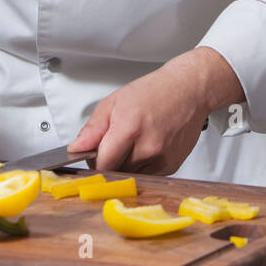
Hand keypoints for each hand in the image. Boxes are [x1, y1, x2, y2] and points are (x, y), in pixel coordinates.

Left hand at [69, 47, 243, 175]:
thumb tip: (76, 149)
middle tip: (115, 143)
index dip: (94, 162)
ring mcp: (161, 159)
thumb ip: (93, 129)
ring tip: (134, 142)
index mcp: (129, 128)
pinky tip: (147, 146)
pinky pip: (147, 175)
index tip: (93, 155)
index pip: (102, 164)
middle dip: (110, 162)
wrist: (189, 90)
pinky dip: (142, 166)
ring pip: (131, 176)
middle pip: (115, 172)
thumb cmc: (154, 92)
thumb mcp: (114, 102)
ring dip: (126, 165)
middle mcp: (147, 147)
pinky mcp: (171, 166)